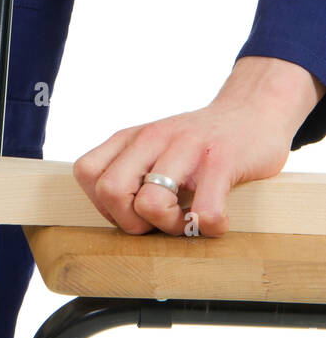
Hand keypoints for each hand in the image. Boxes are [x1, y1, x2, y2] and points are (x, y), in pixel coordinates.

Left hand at [72, 91, 295, 237]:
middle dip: (133, 222)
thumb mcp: (155, 146)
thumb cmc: (199, 142)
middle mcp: (153, 138)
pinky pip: (205, 211)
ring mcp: (186, 146)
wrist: (252, 110)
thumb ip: (130, 170)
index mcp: (131, 138)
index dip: (105, 204)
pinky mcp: (221, 159)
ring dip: (172, 227)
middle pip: (110, 190)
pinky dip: (210, 227)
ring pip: (150, 203)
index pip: (86, 173)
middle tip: (161, 221)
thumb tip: (114, 218)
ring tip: (191, 221)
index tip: (134, 211)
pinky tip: (218, 219)